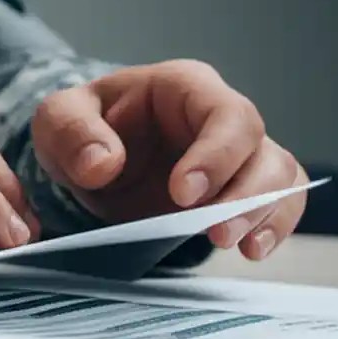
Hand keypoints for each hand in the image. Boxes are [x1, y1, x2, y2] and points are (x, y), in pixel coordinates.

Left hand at [32, 60, 307, 260]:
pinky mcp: (237, 189)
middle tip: (213, 232)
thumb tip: (102, 164)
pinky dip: (272, 226)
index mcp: (183, 87)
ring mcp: (235, 154)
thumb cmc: (82, 127)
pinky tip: (251, 251)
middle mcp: (219, 116)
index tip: (183, 194)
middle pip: (260, 149)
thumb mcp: (58, 119)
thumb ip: (73, 133)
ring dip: (264, 214)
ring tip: (230, 244)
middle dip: (245, 195)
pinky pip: (276, 202)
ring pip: (279, 176)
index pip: (223, 114)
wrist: (89, 154)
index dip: (214, 155)